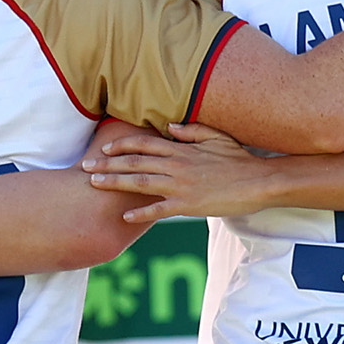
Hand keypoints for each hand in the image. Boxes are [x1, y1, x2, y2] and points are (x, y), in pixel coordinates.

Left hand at [84, 124, 278, 221]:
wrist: (259, 182)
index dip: (122, 144)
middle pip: (135, 162)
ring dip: (115, 183)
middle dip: (107, 163)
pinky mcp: (189, 205)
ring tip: (95, 183)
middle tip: (85, 166)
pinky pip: (159, 210)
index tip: (104, 146)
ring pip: (141, 183)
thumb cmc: (239, 159)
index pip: (145, 143)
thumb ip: (191, 131)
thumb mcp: (216, 137)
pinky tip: (124, 216)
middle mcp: (177, 165)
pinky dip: (141, 213)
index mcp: (182, 149)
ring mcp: (181, 186)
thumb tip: (170, 127)